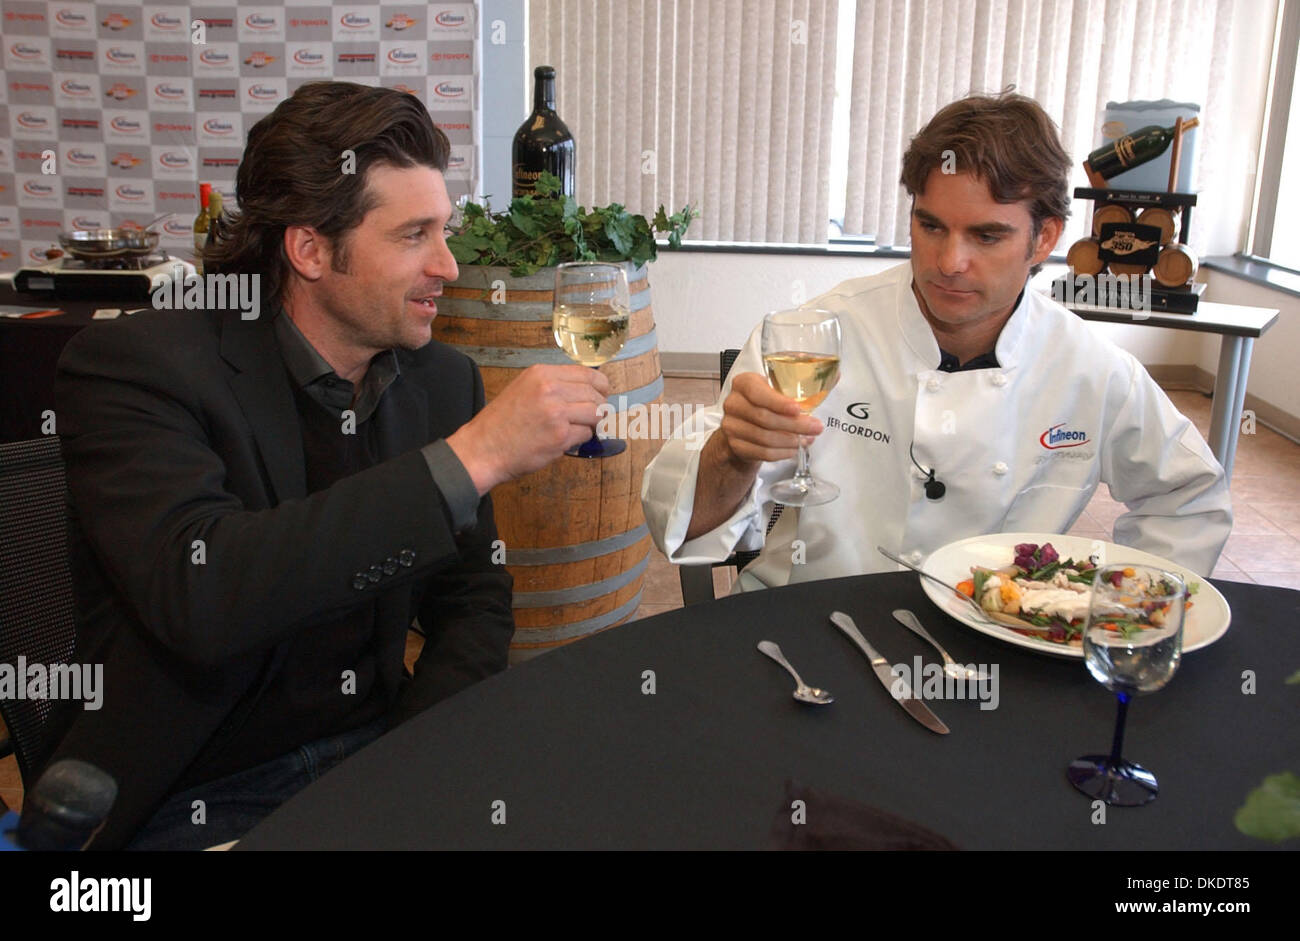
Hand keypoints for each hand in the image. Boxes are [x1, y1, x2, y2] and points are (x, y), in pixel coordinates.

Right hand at [447, 364, 610, 493]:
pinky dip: (580, 439)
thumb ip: (553, 385)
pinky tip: (564, 441)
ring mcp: (556, 412)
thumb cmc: (501, 424)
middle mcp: (550, 389)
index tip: (602, 395)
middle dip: (599, 408)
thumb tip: (585, 389)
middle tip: (594, 418)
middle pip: (595, 395)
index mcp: (541, 374)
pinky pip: (586, 434)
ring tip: (578, 429)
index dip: (600, 386)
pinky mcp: (560, 436)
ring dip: (592, 424)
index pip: (587, 374)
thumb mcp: (523, 389)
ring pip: (595, 414)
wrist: (483, 448)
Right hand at [713, 372, 823, 467]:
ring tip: (807, 439)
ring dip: (791, 441)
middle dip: (794, 425)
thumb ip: (804, 382)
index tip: (798, 409)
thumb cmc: (766, 402)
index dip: (778, 402)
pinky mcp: (735, 445)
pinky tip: (794, 448)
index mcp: (744, 383)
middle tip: (815, 427)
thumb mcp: (779, 387)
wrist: (743, 424)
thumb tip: (835, 375)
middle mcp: (734, 403)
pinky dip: (782, 453)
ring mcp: (731, 426)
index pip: (758, 392)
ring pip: (765, 438)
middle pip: (765, 418)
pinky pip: (762, 453)